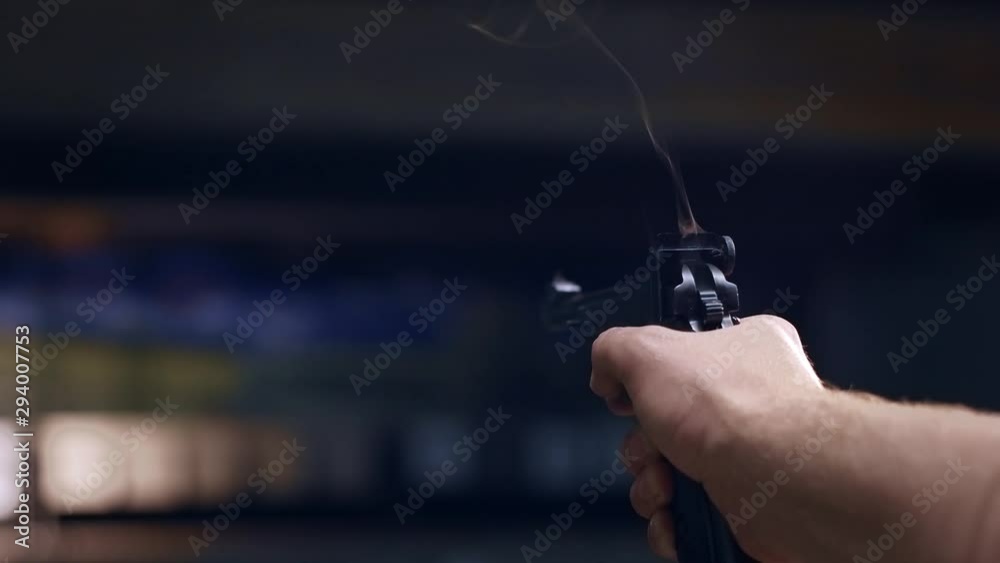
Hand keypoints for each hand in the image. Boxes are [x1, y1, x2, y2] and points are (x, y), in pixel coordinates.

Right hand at [590, 316, 825, 560]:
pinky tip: (677, 517)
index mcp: (739, 350)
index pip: (678, 361)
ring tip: (667, 487)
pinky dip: (672, 526)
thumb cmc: (735, 409)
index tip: (632, 396)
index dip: (646, 382)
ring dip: (651, 488)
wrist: (780, 479)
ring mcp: (748, 458)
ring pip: (670, 477)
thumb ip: (614, 349)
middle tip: (654, 447)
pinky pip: (689, 521)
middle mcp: (747, 403)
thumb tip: (605, 375)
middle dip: (642, 448)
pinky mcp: (745, 508)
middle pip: (663, 427)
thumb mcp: (648, 350)